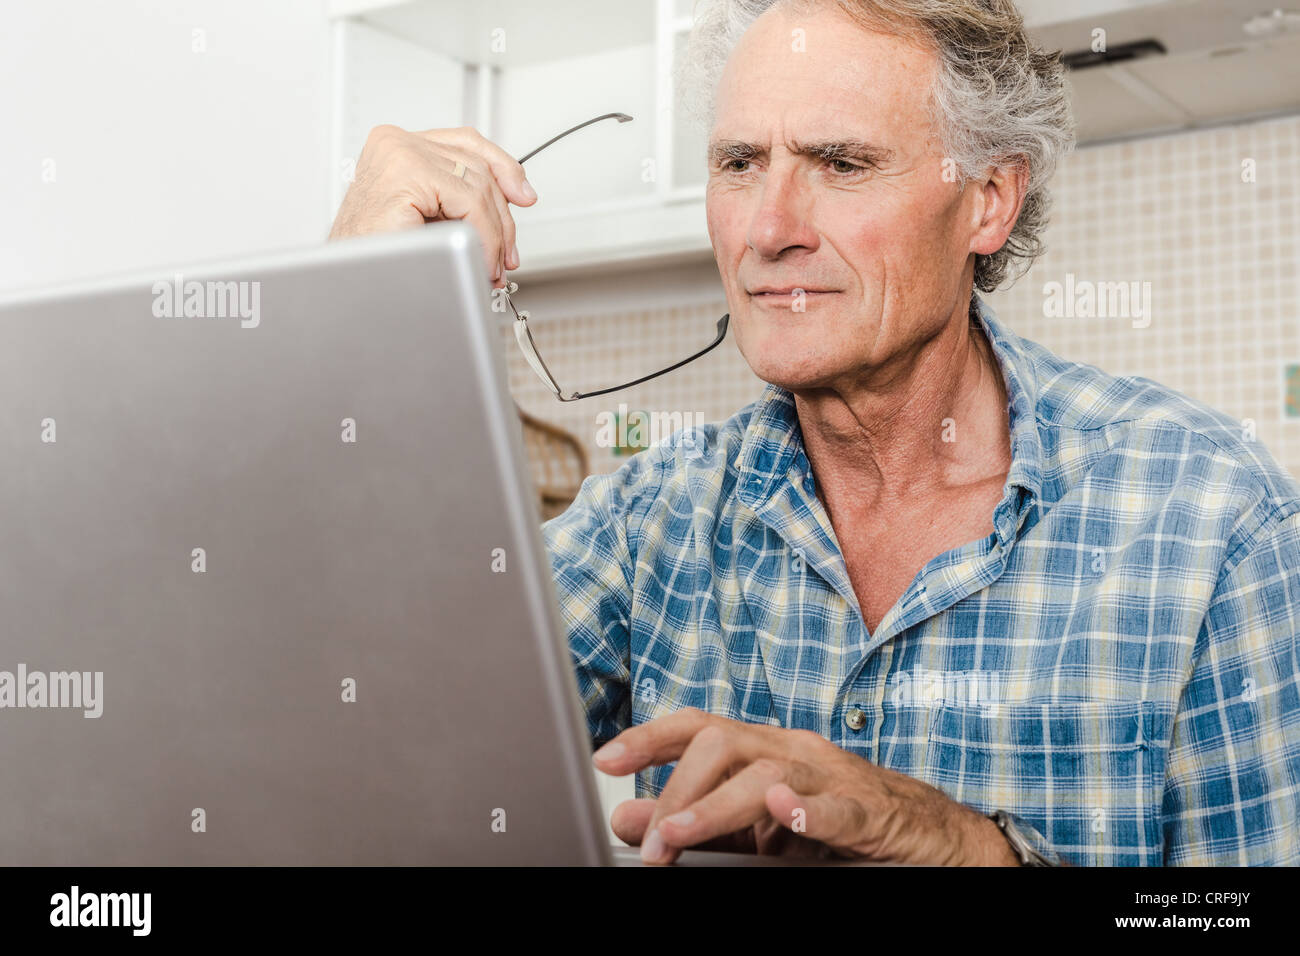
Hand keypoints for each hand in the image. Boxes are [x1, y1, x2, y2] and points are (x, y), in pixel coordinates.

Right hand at [328, 124, 537, 287]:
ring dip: (494, 232)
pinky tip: (480, 258)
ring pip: (479, 184)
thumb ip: (459, 197)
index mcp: (395, 146)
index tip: (523, 196)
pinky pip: (470, 202)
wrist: (345, 288)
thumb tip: (512, 199)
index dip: (502, 168)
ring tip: (490, 264)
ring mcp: (398, 153)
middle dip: (501, 215)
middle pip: (478, 165)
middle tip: (506, 254)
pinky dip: (484, 235)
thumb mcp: (428, 217)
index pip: (465, 142)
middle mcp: (395, 142)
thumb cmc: (376, 259)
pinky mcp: (405, 173)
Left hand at [593, 708, 1020, 865]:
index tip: (604, 759)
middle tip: (650, 840)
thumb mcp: (756, 825)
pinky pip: (837, 805)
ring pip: (767, 769)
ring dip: (714, 804)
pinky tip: (781, 811)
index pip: (698, 726)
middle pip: (723, 740)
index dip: (648, 737)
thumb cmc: (839, 820)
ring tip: (677, 835)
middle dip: (676, 786)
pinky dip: (806, 809)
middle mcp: (792, 750)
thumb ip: (696, 820)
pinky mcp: (870, 812)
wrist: (930, 835)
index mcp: (764, 748)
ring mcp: (832, 776)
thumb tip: (627, 819)